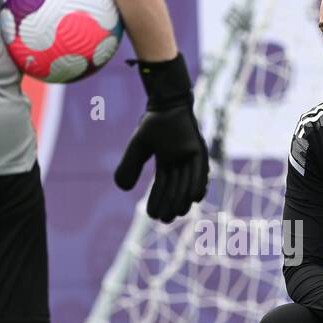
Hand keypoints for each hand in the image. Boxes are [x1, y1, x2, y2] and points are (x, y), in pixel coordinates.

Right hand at [114, 53, 209, 222]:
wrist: (165, 102)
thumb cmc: (154, 122)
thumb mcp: (138, 148)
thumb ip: (130, 166)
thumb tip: (122, 188)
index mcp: (167, 162)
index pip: (162, 187)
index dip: (156, 201)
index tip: (151, 216)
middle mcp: (180, 162)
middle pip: (175, 189)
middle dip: (169, 206)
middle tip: (163, 220)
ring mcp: (191, 157)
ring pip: (187, 184)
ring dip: (181, 200)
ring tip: (174, 214)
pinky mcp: (199, 150)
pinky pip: (200, 171)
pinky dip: (198, 185)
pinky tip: (193, 199)